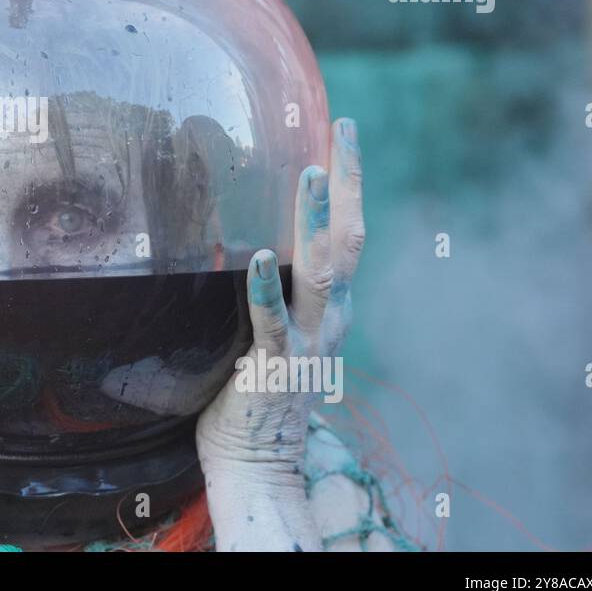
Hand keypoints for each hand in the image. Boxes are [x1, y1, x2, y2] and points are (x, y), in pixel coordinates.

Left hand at [195, 118, 364, 548]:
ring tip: (311, 172)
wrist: (258, 463)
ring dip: (318, 219)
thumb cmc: (253, 394)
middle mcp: (331, 319)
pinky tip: (257, 256)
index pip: (347, 235)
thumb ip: (271, 292)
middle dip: (350, 181)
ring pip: (325, 269)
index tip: (340, 134)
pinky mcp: (277, 365)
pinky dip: (266, 287)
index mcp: (331, 309)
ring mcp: (308, 342)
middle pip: (351, 238)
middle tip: (345, 127)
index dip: (347, 184)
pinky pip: (273, 320)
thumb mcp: (271, 331)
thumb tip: (239, 242)